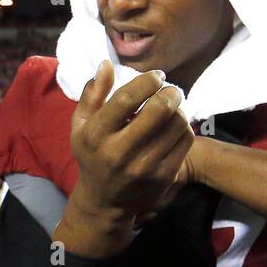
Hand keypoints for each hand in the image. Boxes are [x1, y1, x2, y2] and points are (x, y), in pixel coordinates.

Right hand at [57, 62, 193, 254]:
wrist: (105, 202)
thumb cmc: (92, 155)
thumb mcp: (81, 126)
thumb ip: (92, 94)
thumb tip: (106, 64)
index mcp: (97, 135)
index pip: (127, 99)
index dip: (148, 81)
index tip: (156, 76)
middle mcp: (119, 152)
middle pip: (159, 109)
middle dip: (170, 92)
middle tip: (169, 89)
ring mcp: (144, 167)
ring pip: (177, 123)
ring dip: (179, 108)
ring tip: (172, 106)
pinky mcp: (164, 177)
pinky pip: (186, 140)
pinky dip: (184, 126)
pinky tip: (174, 125)